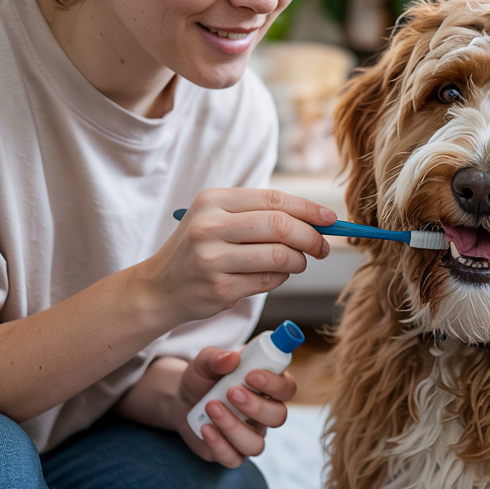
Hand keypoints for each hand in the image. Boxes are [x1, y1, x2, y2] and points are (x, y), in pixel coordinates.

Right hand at [134, 189, 334, 329]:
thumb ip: (259, 214)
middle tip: (322, 247)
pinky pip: (268, 281)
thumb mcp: (218, 219)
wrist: (158, 288)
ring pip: (279, 256)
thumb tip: (317, 219)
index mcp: (212, 201)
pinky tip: (274, 276)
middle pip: (280, 226)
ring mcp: (212, 259)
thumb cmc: (199, 250)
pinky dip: (281, 279)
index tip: (331, 219)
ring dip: (299, 261)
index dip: (309, 209)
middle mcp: (209, 226)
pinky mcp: (218, 289)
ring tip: (297, 263)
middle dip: (311, 237)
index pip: (274, 199)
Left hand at [171, 347, 297, 467]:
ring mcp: (249, 435)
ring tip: (211, 407)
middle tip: (232, 392)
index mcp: (267, 386)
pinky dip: (219, 445)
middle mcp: (264, 413)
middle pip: (278, 417)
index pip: (286, 388)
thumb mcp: (204, 362)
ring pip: (256, 444)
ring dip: (234, 427)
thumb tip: (232, 357)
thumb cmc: (202, 379)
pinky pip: (233, 458)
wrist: (181, 401)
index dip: (275, 384)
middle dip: (257, 406)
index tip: (252, 375)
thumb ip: (216, 357)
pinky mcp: (231, 452)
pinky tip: (205, 428)